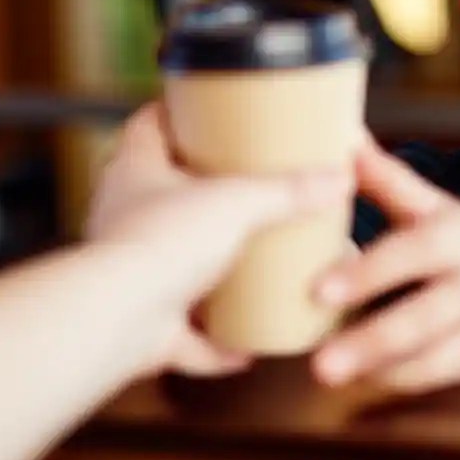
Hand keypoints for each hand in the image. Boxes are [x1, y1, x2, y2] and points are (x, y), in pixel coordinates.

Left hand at [86, 103, 351, 376]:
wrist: (121, 318)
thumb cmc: (161, 243)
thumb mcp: (238, 203)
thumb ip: (288, 191)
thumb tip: (339, 178)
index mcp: (135, 172)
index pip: (149, 125)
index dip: (176, 113)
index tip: (208, 110)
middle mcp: (126, 220)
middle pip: (163, 196)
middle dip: (203, 198)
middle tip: (248, 193)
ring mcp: (133, 274)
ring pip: (172, 268)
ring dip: (209, 274)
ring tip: (251, 270)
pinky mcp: (144, 325)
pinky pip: (183, 337)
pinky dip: (214, 344)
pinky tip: (246, 349)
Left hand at [311, 139, 459, 393]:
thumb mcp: (436, 204)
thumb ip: (386, 179)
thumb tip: (341, 136)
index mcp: (457, 237)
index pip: (407, 255)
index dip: (364, 274)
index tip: (316, 291)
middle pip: (421, 318)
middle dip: (370, 342)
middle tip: (319, 364)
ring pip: (437, 358)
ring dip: (385, 372)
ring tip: (334, 378)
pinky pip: (451, 377)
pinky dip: (411, 382)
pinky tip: (372, 381)